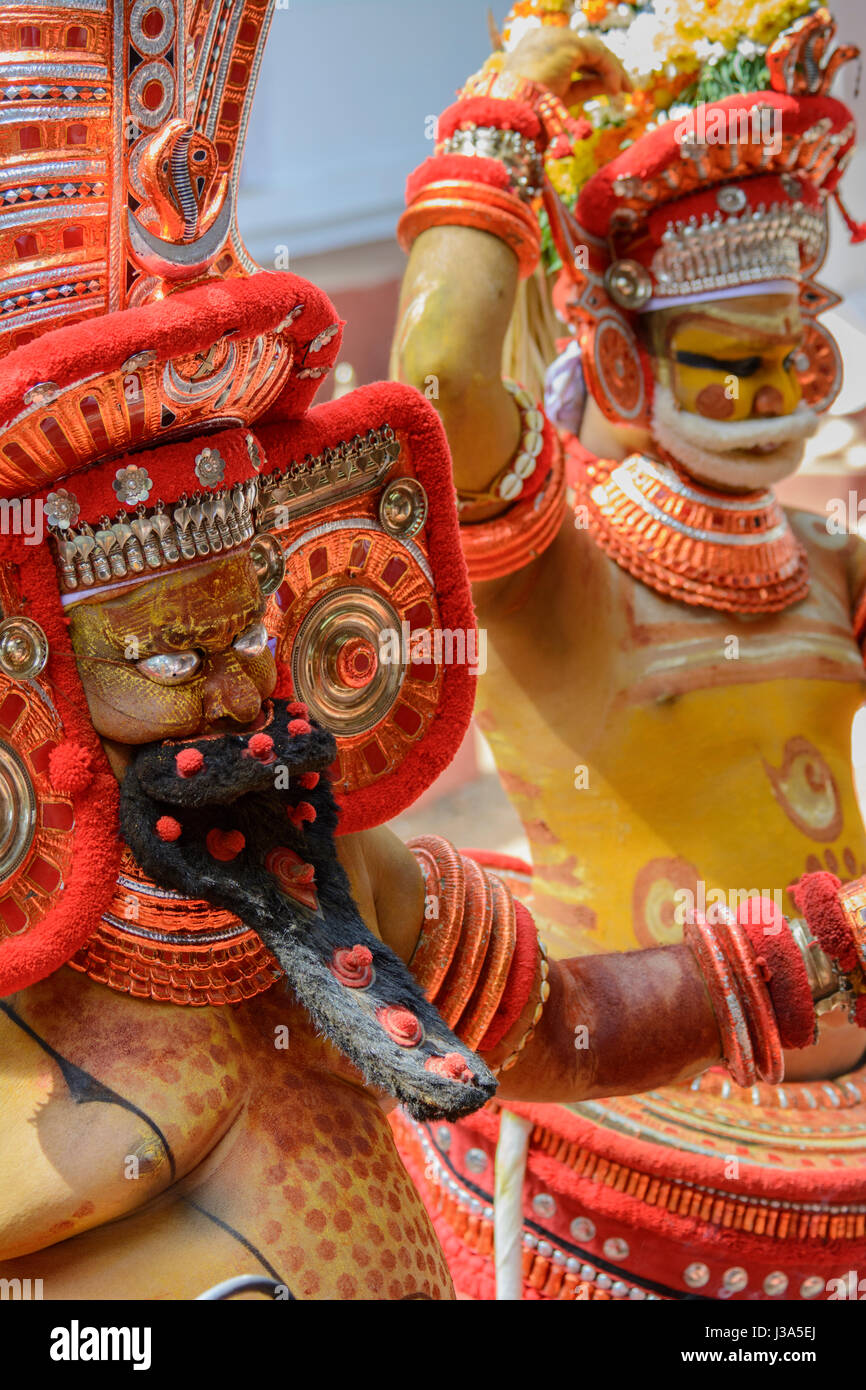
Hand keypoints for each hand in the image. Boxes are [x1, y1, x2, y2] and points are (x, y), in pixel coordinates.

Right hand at [502, 28, 630, 103]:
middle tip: (626, 88)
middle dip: (609, 69)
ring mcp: (557, 37)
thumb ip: (585, 87)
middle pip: (587, 50)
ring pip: (595, 51)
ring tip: (627, 91)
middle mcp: (546, 36)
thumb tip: (611, 86)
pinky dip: (611, 72)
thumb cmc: (529, 110)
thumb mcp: (561, 96)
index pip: (573, 55)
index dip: (593, 71)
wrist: (512, 111)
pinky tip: (617, 90)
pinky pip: (599, 56)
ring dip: (614, 71)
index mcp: (537, 47)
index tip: (611, 88)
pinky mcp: (569, 44)